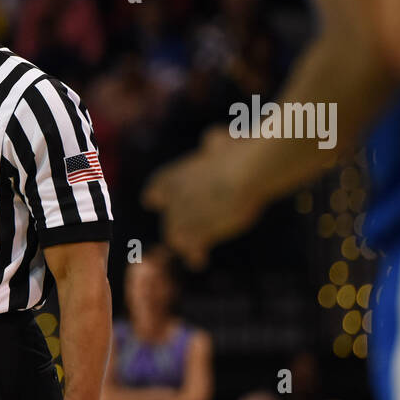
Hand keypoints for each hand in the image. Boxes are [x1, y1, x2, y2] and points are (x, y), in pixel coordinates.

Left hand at [141, 126, 267, 269]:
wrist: (244, 174)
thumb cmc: (240, 153)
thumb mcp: (222, 143)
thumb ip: (214, 144)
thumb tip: (211, 138)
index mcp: (172, 177)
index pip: (155, 192)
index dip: (159, 197)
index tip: (155, 201)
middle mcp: (171, 199)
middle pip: (169, 219)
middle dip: (177, 225)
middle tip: (182, 234)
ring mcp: (181, 219)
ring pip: (175, 236)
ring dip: (183, 243)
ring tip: (191, 252)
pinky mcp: (196, 236)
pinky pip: (191, 251)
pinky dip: (194, 256)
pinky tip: (199, 261)